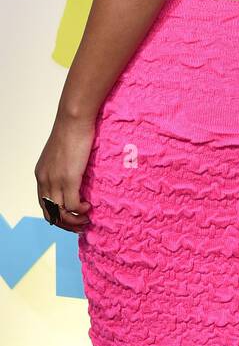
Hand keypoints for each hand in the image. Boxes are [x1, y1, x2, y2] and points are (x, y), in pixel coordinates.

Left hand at [34, 113, 93, 232]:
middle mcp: (45, 180)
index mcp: (41, 174)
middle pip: (50, 213)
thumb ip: (63, 166)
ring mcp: (56, 181)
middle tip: (80, 226)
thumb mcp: (62, 153)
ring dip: (74, 221)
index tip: (71, 219)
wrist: (74, 119)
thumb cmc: (72, 131)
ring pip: (61, 213)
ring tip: (86, 220)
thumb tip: (75, 175)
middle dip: (65, 224)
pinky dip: (81, 211)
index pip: (44, 204)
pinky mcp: (69, 179)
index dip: (57, 216)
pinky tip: (88, 207)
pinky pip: (73, 205)